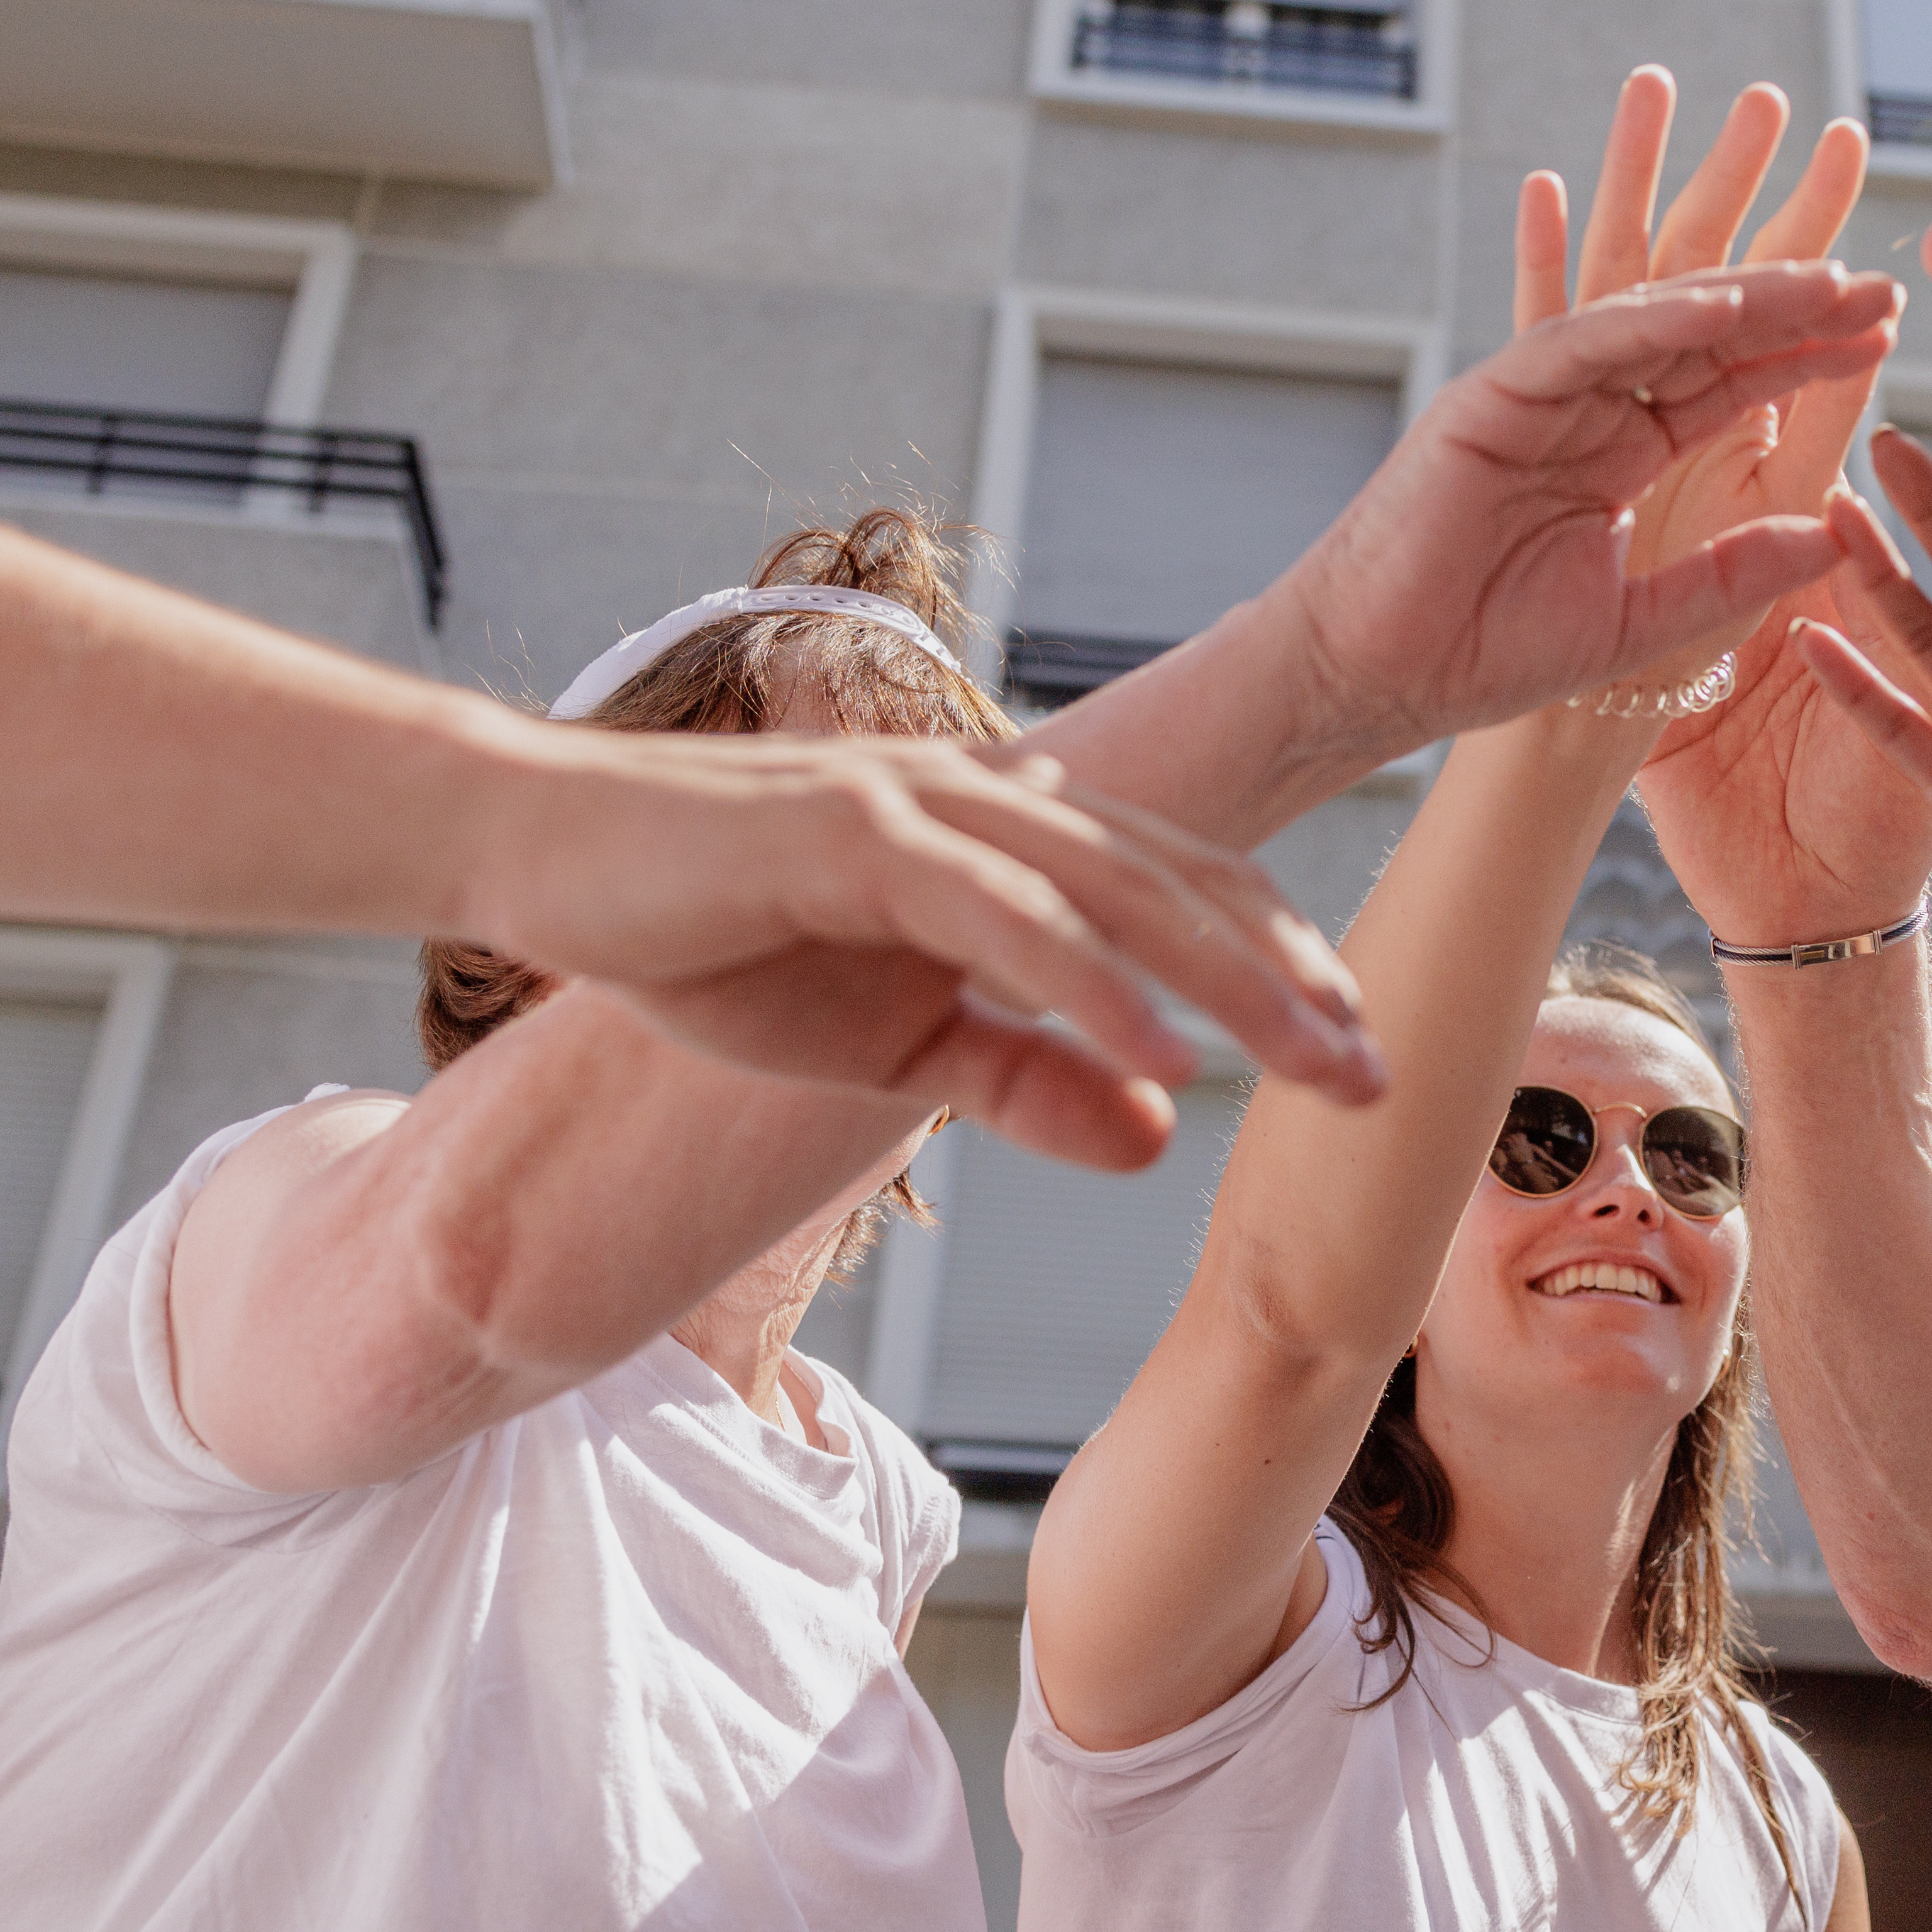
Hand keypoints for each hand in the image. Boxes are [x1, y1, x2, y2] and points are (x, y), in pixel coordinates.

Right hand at [482, 731, 1379, 1167]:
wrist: (548, 860)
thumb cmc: (713, 941)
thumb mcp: (890, 1047)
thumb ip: (1023, 1080)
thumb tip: (1159, 1131)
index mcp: (1006, 838)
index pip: (1183, 891)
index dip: (1279, 967)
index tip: (1360, 1054)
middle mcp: (988, 800)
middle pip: (1182, 889)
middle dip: (1292, 986)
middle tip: (1382, 1074)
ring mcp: (924, 806)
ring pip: (1117, 892)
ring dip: (1223, 982)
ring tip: (1309, 1063)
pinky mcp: (853, 833)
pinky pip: (998, 916)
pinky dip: (1085, 980)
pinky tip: (1152, 1045)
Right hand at [1512, 68, 1878, 620]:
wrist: (1386, 676)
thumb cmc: (1496, 651)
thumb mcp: (1649, 619)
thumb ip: (1737, 574)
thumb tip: (1837, 534)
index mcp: (1624, 451)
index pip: (1733, 384)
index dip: (1809, 355)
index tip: (1886, 329)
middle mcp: (1589, 407)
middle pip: (1704, 332)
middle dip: (1790, 300)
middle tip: (1877, 274)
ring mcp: (1540, 393)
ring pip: (1650, 316)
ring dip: (1737, 288)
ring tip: (1822, 272)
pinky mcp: (1490, 394)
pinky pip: (1583, 342)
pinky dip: (1648, 321)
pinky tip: (1719, 305)